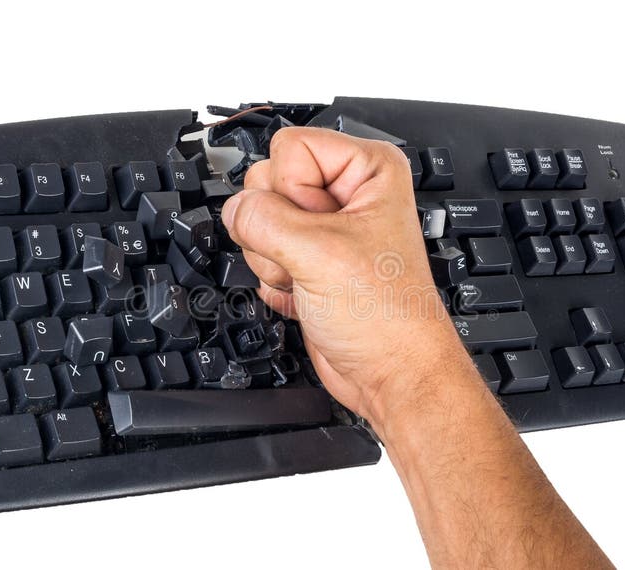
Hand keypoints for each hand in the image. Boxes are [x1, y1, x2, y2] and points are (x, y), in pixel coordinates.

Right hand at [221, 127, 475, 432]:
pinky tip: (310, 294)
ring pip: (257, 222)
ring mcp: (322, 229)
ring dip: (275, 260)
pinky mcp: (305, 260)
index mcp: (366, 170)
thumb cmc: (387, 316)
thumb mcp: (318, 252)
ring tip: (315, 279)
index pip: (288, 148)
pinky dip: (277, 281)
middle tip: (314, 257)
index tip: (319, 227)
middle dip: (277, 229)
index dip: (291, 192)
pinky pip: (260, 255)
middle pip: (266, 183)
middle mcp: (345, 194)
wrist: (389, 373)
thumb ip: (262, 218)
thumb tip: (235, 209)